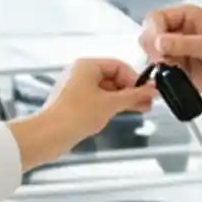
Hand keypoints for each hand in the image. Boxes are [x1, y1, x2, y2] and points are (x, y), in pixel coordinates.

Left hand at [7, 58, 157, 170]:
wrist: (48, 135)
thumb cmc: (75, 115)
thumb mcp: (110, 104)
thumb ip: (134, 96)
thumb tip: (152, 90)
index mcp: (87, 66)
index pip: (119, 66)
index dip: (135, 79)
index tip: (147, 92)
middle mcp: (80, 73)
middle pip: (113, 77)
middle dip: (131, 91)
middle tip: (148, 102)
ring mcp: (76, 88)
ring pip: (107, 90)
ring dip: (123, 99)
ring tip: (141, 109)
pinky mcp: (73, 102)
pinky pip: (98, 99)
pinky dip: (111, 105)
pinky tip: (122, 112)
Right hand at [139, 4, 201, 124]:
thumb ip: (186, 44)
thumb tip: (159, 42)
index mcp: (187, 16)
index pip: (157, 17)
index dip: (154, 30)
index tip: (158, 46)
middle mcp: (178, 31)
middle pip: (149, 35)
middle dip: (152, 48)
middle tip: (164, 61)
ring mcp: (176, 51)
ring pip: (151, 54)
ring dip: (157, 63)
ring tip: (172, 70)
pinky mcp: (177, 70)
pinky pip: (159, 71)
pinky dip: (160, 76)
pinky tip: (169, 79)